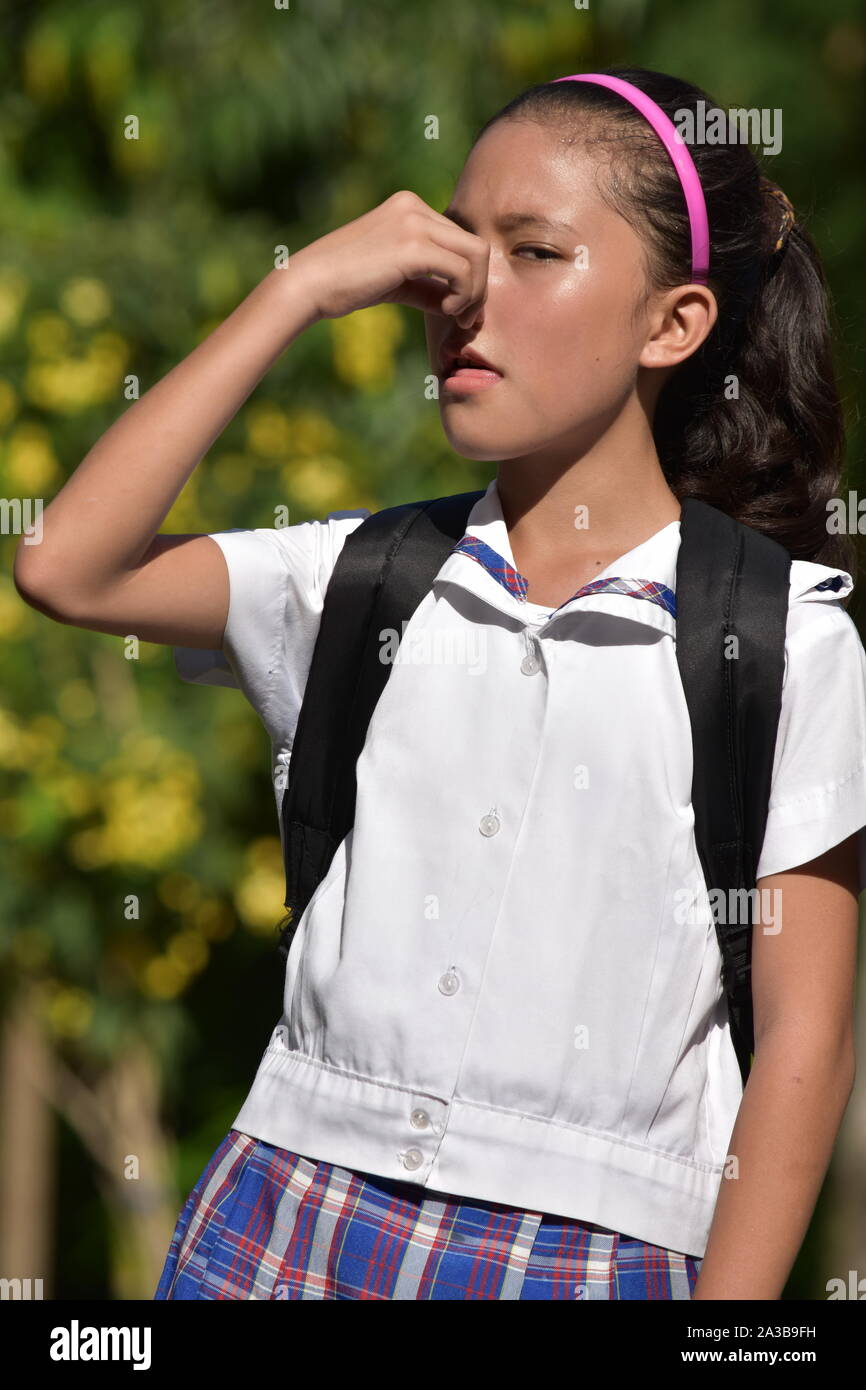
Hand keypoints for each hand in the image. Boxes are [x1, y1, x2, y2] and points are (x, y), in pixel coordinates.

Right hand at [289, 190, 488, 326]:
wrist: (309, 284)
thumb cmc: (345, 286)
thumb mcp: (396, 282)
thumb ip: (430, 287)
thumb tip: (461, 306)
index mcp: (409, 207)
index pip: (460, 239)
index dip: (470, 277)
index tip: (459, 310)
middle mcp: (414, 206)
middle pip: (476, 244)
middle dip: (480, 286)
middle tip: (465, 319)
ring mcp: (414, 222)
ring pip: (477, 254)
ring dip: (475, 293)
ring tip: (456, 316)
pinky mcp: (413, 246)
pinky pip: (462, 270)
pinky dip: (463, 296)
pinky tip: (446, 311)